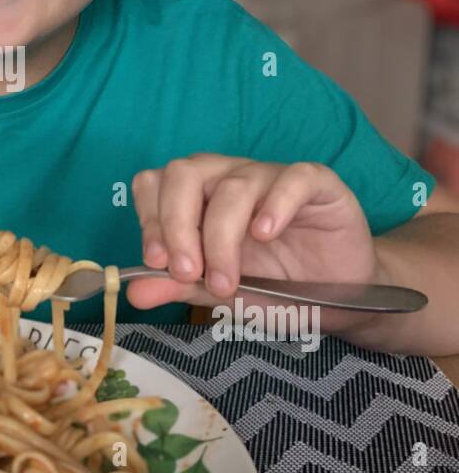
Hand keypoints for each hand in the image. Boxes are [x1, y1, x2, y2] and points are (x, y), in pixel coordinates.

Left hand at [128, 155, 378, 327]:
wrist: (339, 298)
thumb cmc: (275, 288)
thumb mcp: (220, 294)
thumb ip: (179, 286)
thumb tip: (133, 291)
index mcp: (197, 197)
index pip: (155, 183)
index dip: (149, 218)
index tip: (155, 262)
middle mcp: (228, 178)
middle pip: (185, 173)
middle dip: (177, 224)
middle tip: (188, 272)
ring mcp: (271, 177)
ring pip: (234, 185)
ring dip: (222, 236)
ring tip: (227, 282)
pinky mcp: (316, 183)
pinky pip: (292, 179)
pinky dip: (275, 205)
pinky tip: (265, 235)